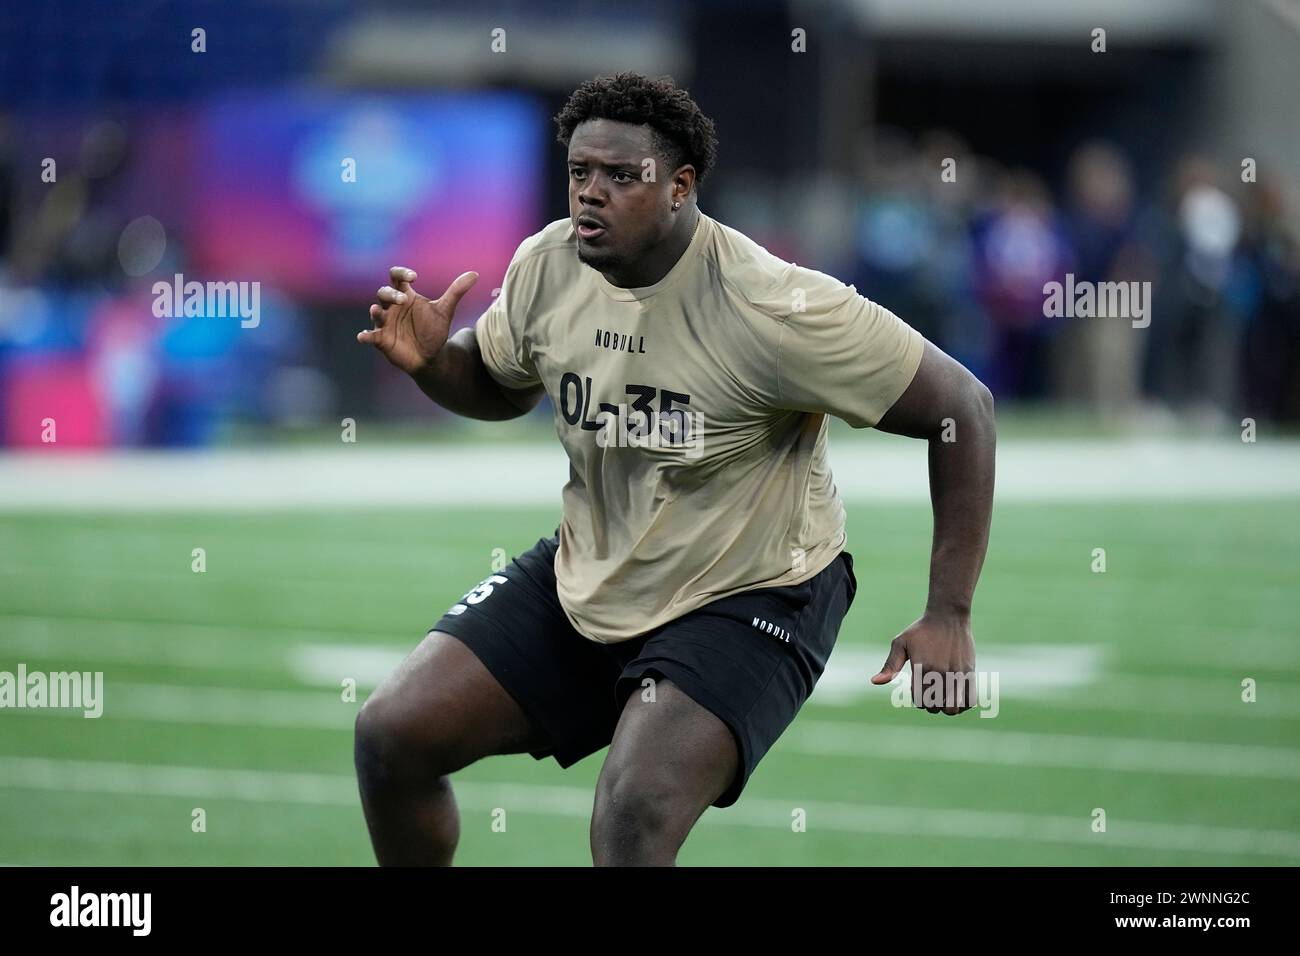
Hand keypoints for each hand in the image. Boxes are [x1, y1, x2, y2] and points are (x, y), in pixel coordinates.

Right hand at [358, 266, 478, 375]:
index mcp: (405, 295)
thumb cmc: (433, 330)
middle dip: (391, 294)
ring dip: (376, 311)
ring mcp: (384, 322)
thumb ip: (456, 292)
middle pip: (384, 293)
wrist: (430, 356)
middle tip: (403, 299)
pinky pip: (370, 336)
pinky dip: (365, 336)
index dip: (401, 274)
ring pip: (375, 311)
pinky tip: (362, 337)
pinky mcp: (381, 339)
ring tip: (377, 310)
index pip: (396, 277)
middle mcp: (392, 306)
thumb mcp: (445, 311)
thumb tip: (475, 274)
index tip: (414, 276)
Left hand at [870, 611, 975, 714]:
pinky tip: (956, 695)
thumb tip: (875, 682)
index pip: (919, 702)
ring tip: (944, 695)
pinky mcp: (970, 673)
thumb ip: (890, 665)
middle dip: (930, 704)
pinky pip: (969, 701)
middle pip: (935, 708)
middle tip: (930, 690)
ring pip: (953, 709)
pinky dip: (963, 704)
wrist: (948, 616)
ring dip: (947, 707)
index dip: (917, 699)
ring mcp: (957, 674)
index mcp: (922, 668)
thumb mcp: (901, 643)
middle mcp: (940, 673)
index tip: (918, 688)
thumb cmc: (921, 630)